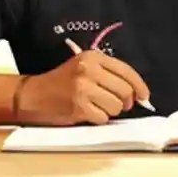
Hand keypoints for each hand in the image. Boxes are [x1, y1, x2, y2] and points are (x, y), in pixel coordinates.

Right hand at [16, 49, 150, 125]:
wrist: (33, 94)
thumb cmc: (62, 82)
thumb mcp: (84, 67)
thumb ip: (109, 74)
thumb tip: (136, 93)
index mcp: (93, 57)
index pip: (126, 71)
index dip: (139, 86)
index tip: (144, 97)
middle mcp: (89, 70)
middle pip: (125, 90)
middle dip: (125, 101)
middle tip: (118, 104)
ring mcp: (83, 89)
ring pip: (116, 106)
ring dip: (110, 111)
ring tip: (96, 106)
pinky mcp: (78, 107)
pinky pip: (103, 118)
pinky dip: (98, 119)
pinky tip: (87, 113)